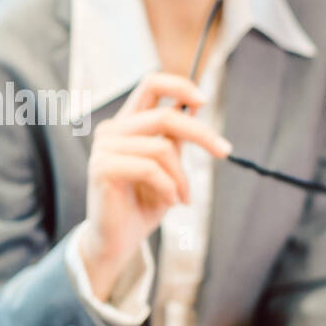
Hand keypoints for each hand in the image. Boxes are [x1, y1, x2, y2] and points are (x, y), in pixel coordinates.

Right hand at [80, 72, 231, 299]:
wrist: (118, 241)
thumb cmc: (143, 204)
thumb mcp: (168, 167)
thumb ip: (174, 139)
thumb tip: (194, 107)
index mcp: (127, 123)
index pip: (150, 84)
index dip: (179, 85)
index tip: (204, 100)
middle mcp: (112, 130)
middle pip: (164, 115)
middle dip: (200, 133)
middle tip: (224, 150)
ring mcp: (103, 148)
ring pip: (160, 148)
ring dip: (181, 176)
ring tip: (183, 197)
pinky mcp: (101, 168)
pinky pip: (149, 168)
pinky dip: (168, 187)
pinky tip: (170, 202)